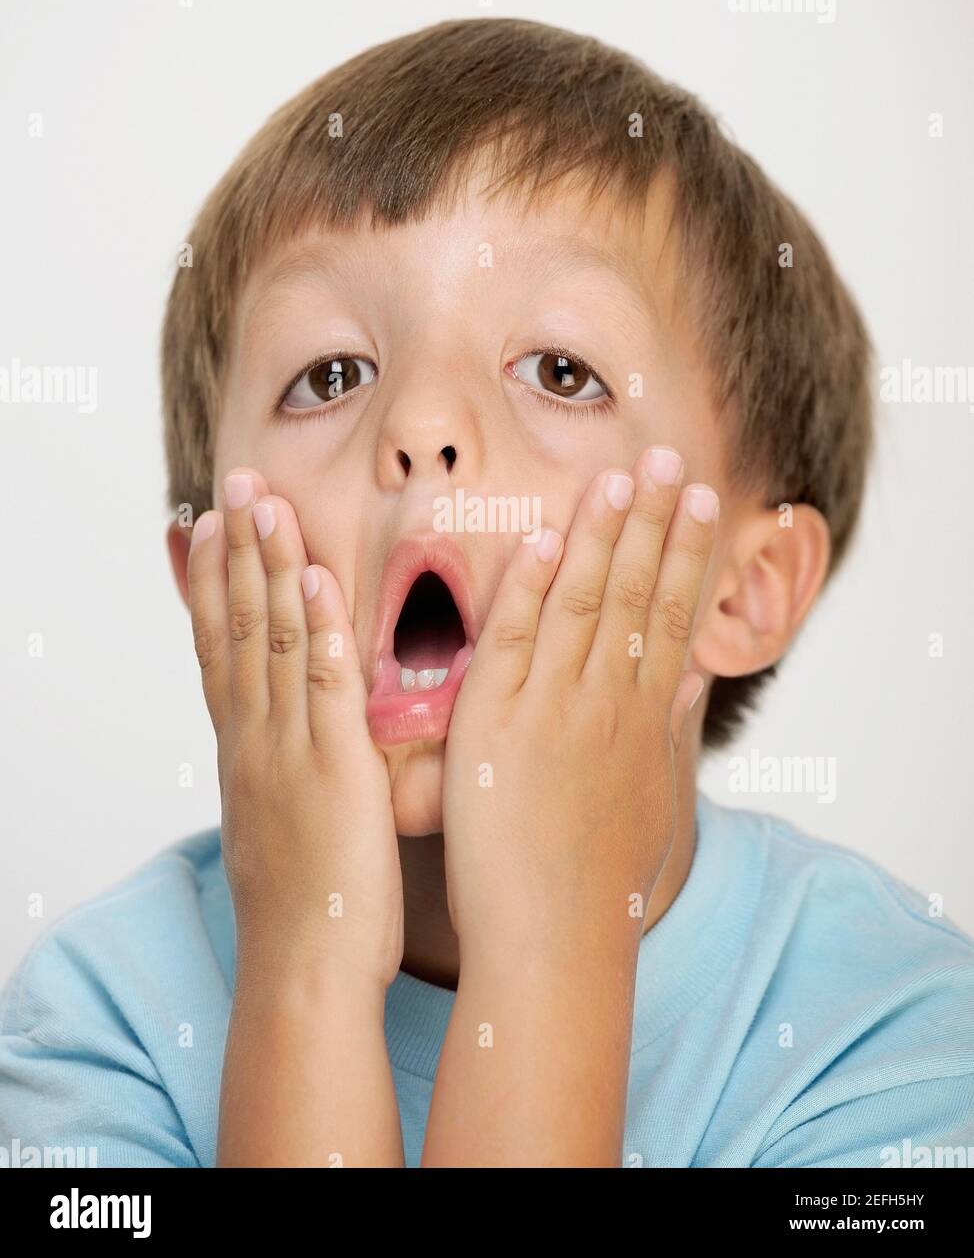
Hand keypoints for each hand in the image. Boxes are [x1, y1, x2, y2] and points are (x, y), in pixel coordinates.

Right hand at [187, 468, 402, 990]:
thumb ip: (284, 766)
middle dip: (233, 550)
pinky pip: (325, 687)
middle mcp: (256, 738)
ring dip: (268, 566)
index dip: (209, 582)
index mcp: (245, 748)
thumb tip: (285, 737)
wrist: (302, 973)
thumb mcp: (281, 821)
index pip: (220, 646)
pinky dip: (320, 630)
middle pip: (238, 627)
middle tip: (230, 484)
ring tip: (262, 503)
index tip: (203, 525)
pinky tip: (315, 578)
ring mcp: (290, 750)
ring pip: (274, 642)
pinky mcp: (335, 769)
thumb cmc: (304, 908)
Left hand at [440, 446, 715, 972]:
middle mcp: (606, 703)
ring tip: (620, 476)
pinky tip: (541, 540)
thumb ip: (665, 732)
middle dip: (656, 521)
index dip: (685, 553)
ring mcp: (553, 708)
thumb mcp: (651, 801)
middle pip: (636, 593)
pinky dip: (527, 589)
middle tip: (671, 458)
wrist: (553, 939)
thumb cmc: (599, 880)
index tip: (700, 501)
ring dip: (602, 535)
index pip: (670, 615)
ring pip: (583, 604)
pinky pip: (512, 641)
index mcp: (641, 718)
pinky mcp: (496, 723)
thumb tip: (687, 682)